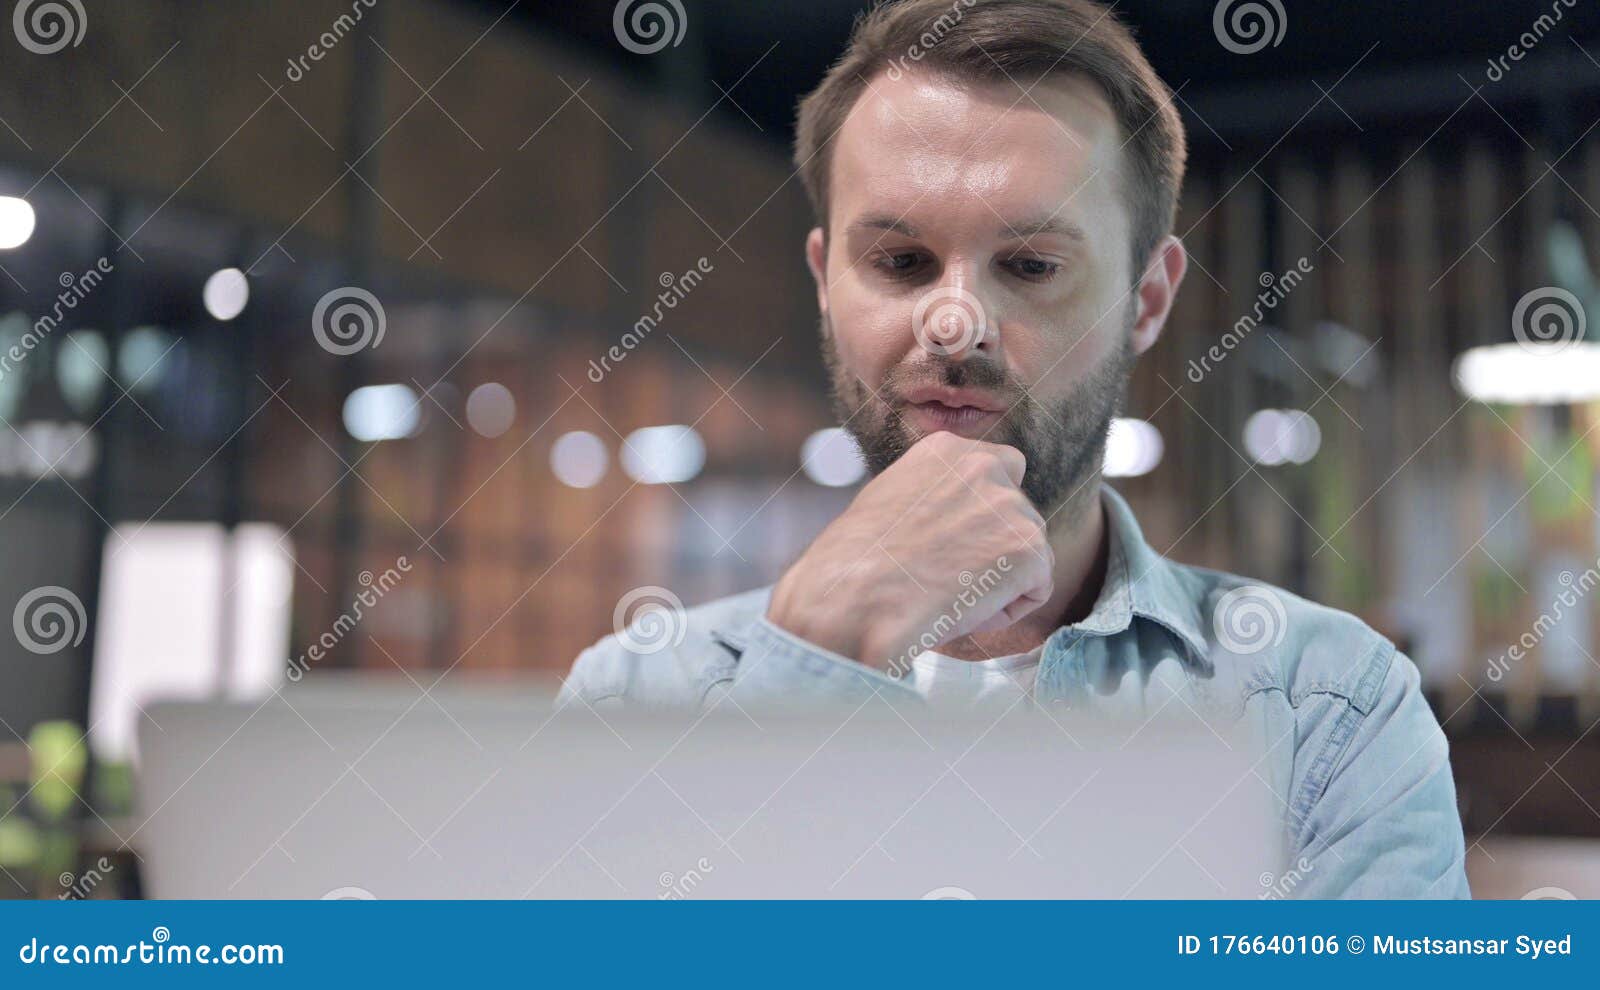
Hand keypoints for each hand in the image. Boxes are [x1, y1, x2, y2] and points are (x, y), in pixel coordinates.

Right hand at [766, 431, 1054, 669]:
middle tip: (950, 577)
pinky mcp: (1029, 548)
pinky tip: (963, 611)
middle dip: (997, 547)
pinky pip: (1035, 590)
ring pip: (1029, 554)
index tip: (955, 542)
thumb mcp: (889, 503)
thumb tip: (956, 524)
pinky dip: (1006, 611)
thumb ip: (933, 497)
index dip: (983, 512)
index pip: (998, 469)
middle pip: (1020, 513)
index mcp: (945, 449)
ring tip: (947, 595)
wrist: (854, 599)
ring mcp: (1011, 505)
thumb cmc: (855, 567)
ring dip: (1000, 581)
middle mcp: (984, 465)